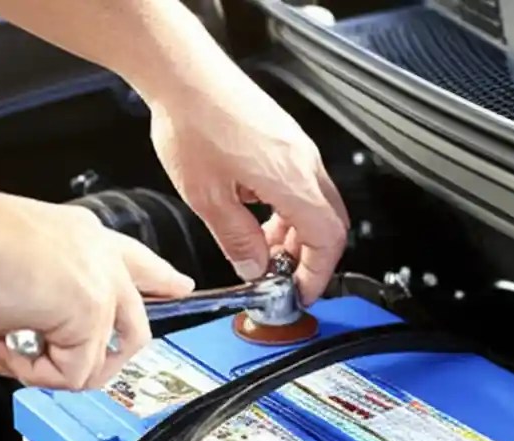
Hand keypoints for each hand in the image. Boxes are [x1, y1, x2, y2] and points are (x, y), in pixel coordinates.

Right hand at [0, 183, 194, 389]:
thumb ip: (25, 310)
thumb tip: (11, 340)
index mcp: (75, 236)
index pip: (133, 259)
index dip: (158, 277)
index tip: (179, 286)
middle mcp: (95, 255)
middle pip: (136, 323)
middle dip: (99, 361)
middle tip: (55, 367)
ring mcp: (98, 283)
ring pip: (104, 360)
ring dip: (50, 371)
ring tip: (9, 348)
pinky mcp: (91, 312)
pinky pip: (75, 374)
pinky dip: (35, 375)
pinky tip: (7, 348)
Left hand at [147, 72, 348, 305]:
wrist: (183, 73)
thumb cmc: (193, 121)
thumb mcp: (207, 198)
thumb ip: (236, 239)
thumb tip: (253, 267)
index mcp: (292, 180)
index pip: (328, 240)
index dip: (317, 274)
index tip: (299, 293)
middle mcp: (303, 161)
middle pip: (330, 223)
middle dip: (308, 257)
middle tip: (280, 278)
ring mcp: (296, 147)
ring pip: (315, 204)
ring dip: (294, 233)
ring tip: (259, 249)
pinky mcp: (283, 138)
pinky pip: (300, 183)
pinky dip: (285, 209)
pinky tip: (253, 214)